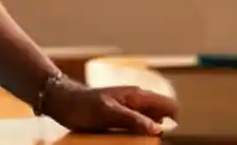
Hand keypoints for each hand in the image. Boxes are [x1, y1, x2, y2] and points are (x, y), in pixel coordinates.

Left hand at [41, 79, 176, 135]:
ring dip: (145, 136)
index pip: (169, 106)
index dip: (173, 121)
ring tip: (130, 142)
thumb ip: (133, 119)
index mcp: (138, 96)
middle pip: (160, 119)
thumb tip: (158, 129)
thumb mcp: (109, 113)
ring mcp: (128, 110)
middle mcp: (137, 102)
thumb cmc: (85, 105)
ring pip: (148, 125)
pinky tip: (122, 142)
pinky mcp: (119, 118)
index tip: (162, 137)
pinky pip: (134, 129)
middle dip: (157, 133)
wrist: (63, 102)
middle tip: (140, 142)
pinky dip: (133, 138)